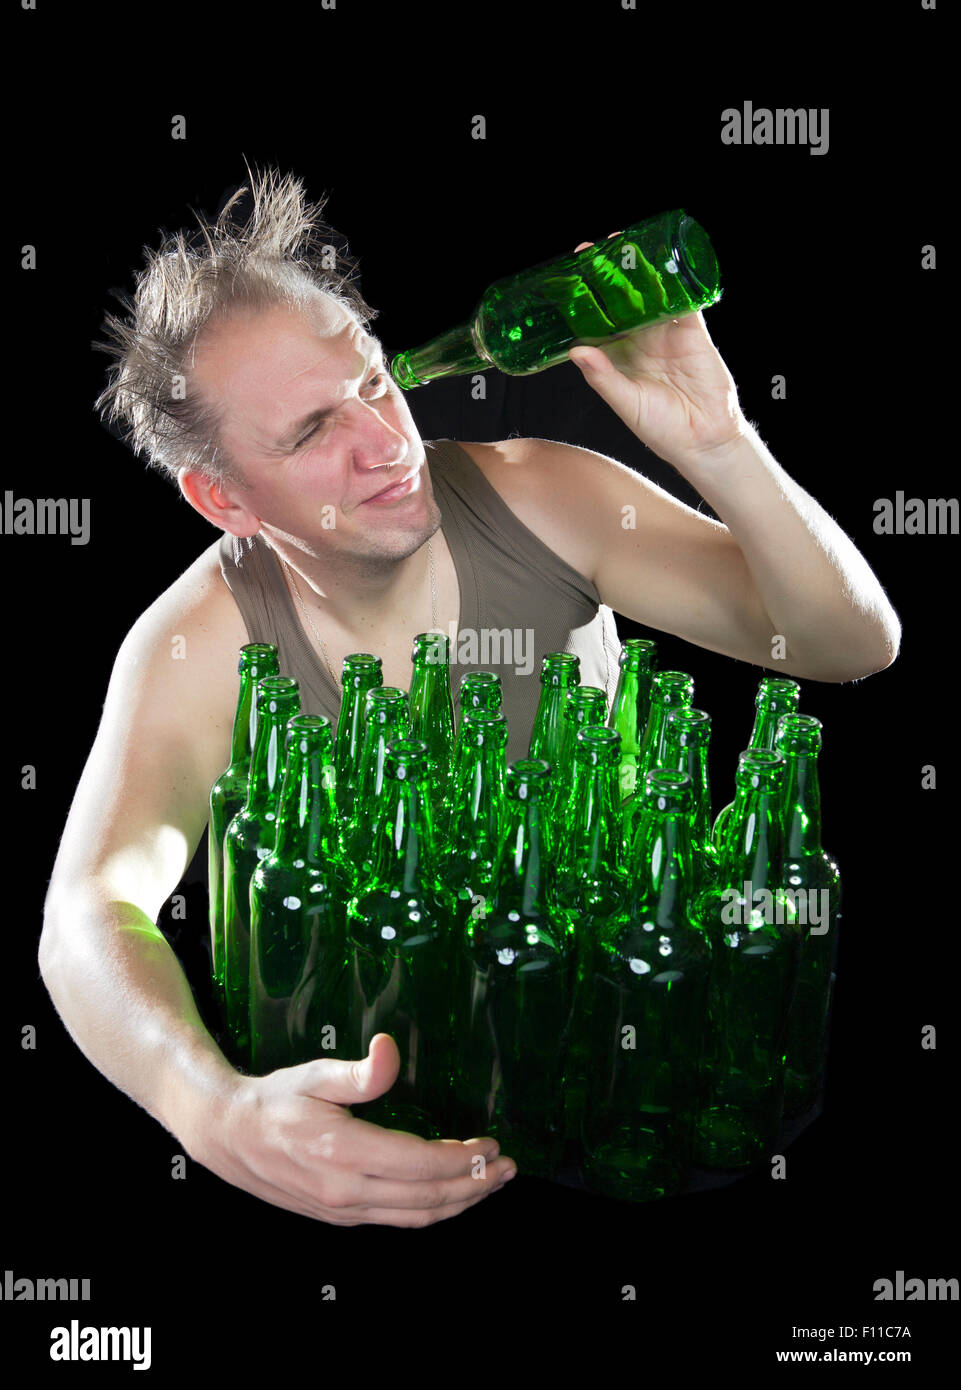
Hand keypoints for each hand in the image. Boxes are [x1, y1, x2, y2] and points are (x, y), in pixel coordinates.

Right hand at [195, 1034, 515, 1225]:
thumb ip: (362, 1072)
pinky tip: (447, 1196)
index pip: (422, 1166)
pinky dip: (430, 1211)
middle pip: (428, 1199)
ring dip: (459, 1203)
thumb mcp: (316, 1074)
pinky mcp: (339, 1217)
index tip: (492, 1145)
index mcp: (344, 1152)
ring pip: (415, 1217)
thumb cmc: (274, 1100)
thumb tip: (391, 1049)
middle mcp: (346, 1191)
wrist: (228, 1136)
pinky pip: (396, 1220)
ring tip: (490, 1185)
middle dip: (475, 1185)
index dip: (464, 1159)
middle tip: (507, 1169)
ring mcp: (343, 1210)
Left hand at [567, 233, 747, 464]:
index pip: (596, 322)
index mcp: (617, 358)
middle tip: (595, 250)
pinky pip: (684, 301)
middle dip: (610, 276)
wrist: (704, 439)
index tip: (569, 279)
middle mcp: (639, 342)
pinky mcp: (691, 332)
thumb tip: (577, 351)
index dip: (584, 301)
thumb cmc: (662, 430)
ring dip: (642, 272)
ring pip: (651, 295)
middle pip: (621, 301)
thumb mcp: (626, 404)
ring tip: (627, 247)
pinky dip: (677, 281)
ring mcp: (665, 334)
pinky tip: (668, 261)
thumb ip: (603, 377)